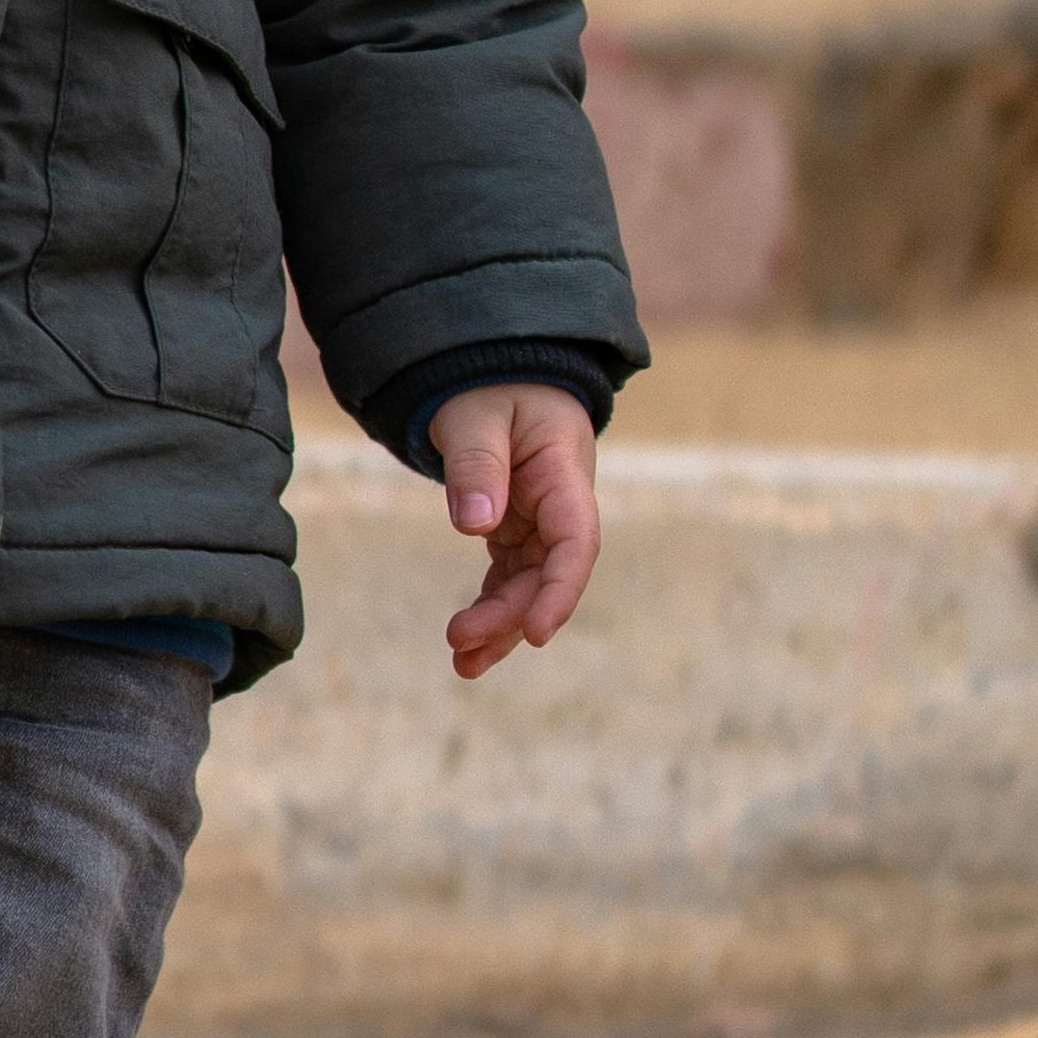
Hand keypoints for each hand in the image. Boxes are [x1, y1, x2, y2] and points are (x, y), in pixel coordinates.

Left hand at [427, 385, 600, 680]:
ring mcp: (539, 521)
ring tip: (461, 664)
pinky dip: (489, 608)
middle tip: (461, 645)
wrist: (494, 372)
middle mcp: (560, 504)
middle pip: (547, 573)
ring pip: (527, 584)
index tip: (536, 632)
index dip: (561, 590)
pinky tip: (465, 642)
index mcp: (564, 471)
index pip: (576, 540)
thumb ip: (477, 465)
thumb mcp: (476, 416)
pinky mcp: (515, 530)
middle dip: (510, 616)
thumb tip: (474, 527)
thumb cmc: (490, 385)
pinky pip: (508, 578)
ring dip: (499, 625)